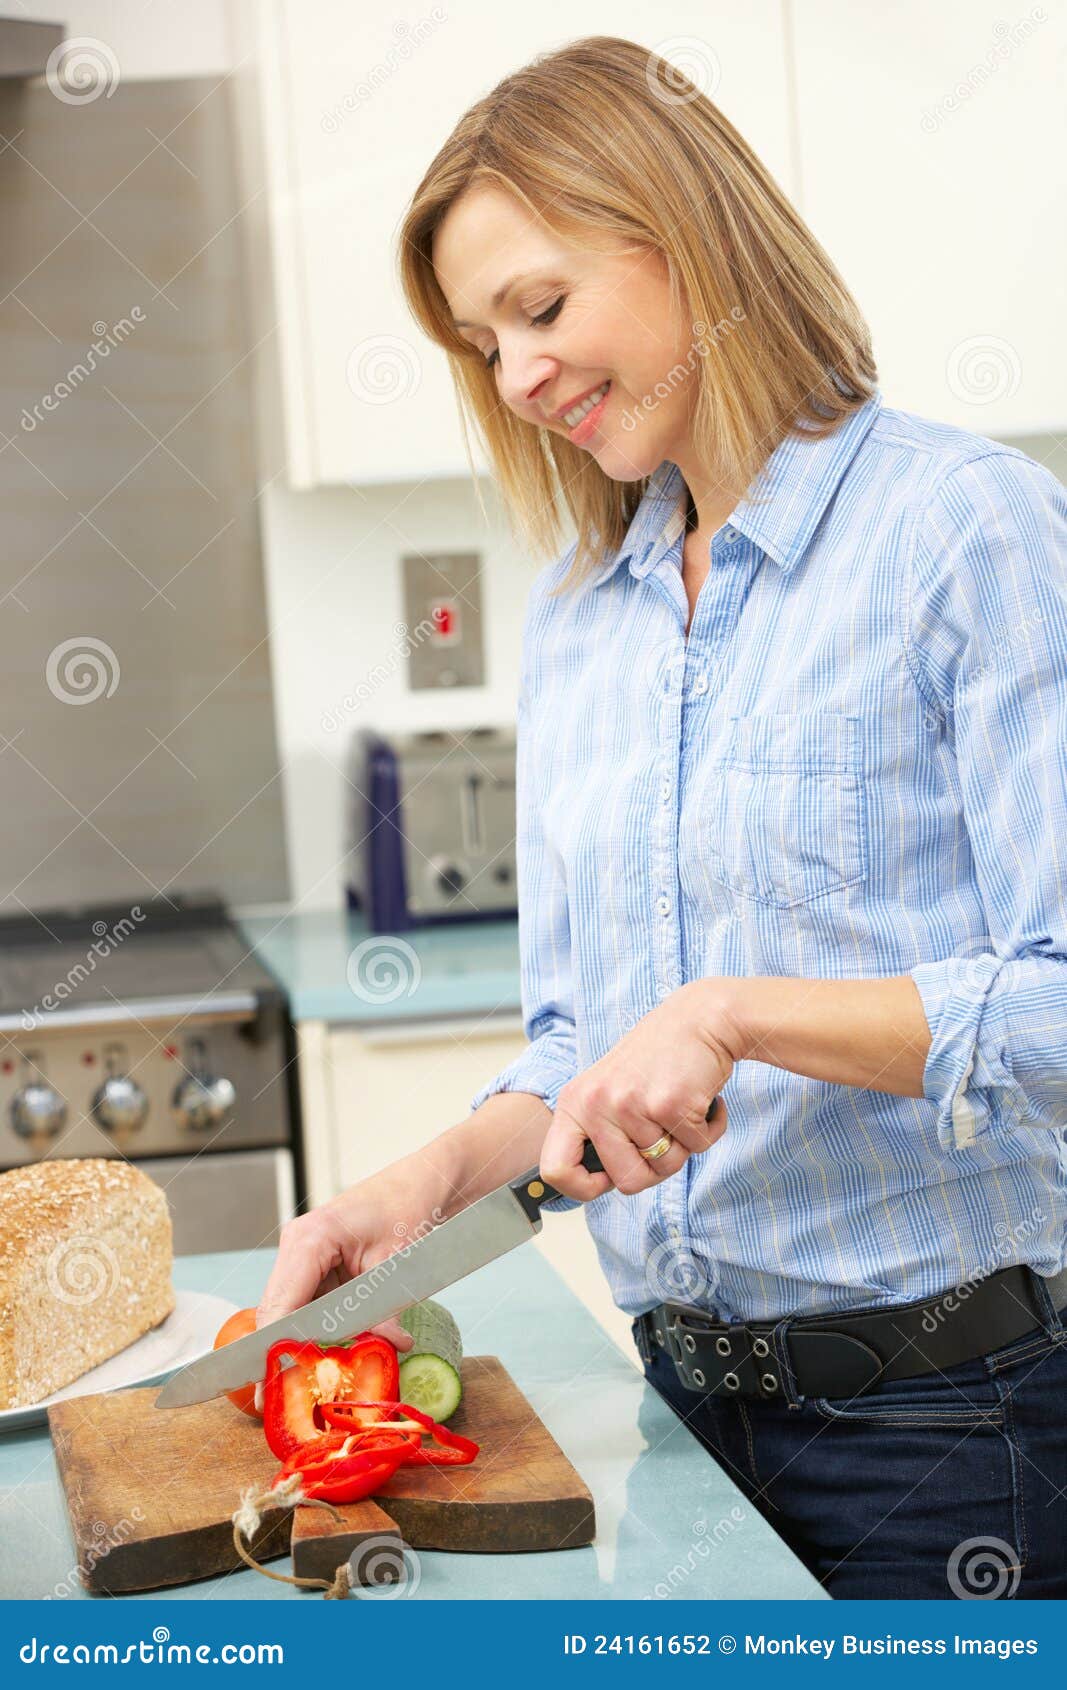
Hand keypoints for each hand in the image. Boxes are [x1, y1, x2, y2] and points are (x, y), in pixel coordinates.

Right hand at [254, 1164, 445, 1400]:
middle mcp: (297, 1247)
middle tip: (276, 1402)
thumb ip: (383, 1311)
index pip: (279, 1307)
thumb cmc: (408, 1207)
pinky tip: (334, 1360)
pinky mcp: (318, 1266)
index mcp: (308, 1239)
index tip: (275, 1387)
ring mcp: (305, 1256)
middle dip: (283, 1356)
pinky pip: (313, 1307)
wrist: (423, 1180)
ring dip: (306, 1347)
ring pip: (294, 1315)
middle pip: (279, 1314)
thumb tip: (387, 1350)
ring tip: (308, 1389)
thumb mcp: (395, 1263)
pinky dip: (324, 1332)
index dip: (275, 1350)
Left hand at [540, 982, 736, 1200]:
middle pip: (627, 1182)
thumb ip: (599, 1132)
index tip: (607, 1179)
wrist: (700, 1018)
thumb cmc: (658, 1060)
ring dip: (683, 1145)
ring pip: (665, 1168)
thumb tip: (594, 1184)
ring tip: (680, 1107)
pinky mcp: (670, 1104)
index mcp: (576, 1102)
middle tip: (665, 1134)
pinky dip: (709, 1130)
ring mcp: (632, 1104)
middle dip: (654, 1169)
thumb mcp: (610, 1090)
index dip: (583, 1188)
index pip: (556, 1170)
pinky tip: (702, 1099)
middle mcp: (596, 1103)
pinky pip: (697, 1147)